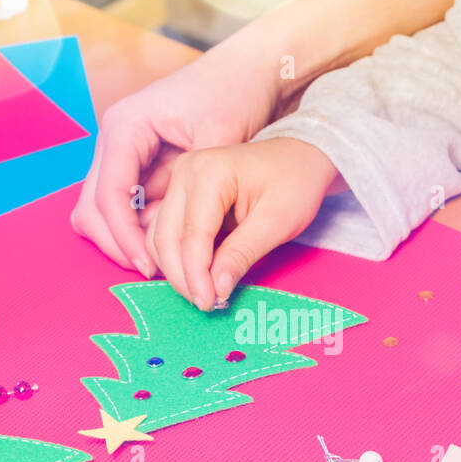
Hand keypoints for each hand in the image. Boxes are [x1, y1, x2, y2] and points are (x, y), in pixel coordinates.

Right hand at [70, 37, 279, 275]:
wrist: (251, 68)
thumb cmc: (235, 92)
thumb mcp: (220, 138)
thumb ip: (196, 189)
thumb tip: (181, 240)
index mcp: (124, 127)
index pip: (108, 195)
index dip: (124, 237)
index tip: (149, 267)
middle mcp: (115, 140)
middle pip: (92, 208)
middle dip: (117, 243)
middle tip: (153, 272)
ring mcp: (125, 154)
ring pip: (103, 212)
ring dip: (125, 240)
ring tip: (164, 265)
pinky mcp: (141, 166)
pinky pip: (128, 207)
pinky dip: (140, 230)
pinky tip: (170, 247)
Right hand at [146, 138, 339, 309]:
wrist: (300, 157)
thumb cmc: (295, 183)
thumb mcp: (278, 221)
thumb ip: (243, 254)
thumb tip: (216, 289)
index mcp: (209, 171)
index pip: (192, 235)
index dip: (196, 275)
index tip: (210, 304)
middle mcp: (185, 171)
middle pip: (166, 237)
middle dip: (182, 277)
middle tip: (206, 305)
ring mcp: (179, 180)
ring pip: (159, 237)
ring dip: (176, 270)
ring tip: (204, 293)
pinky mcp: (181, 192)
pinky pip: (166, 231)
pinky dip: (178, 257)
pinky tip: (198, 276)